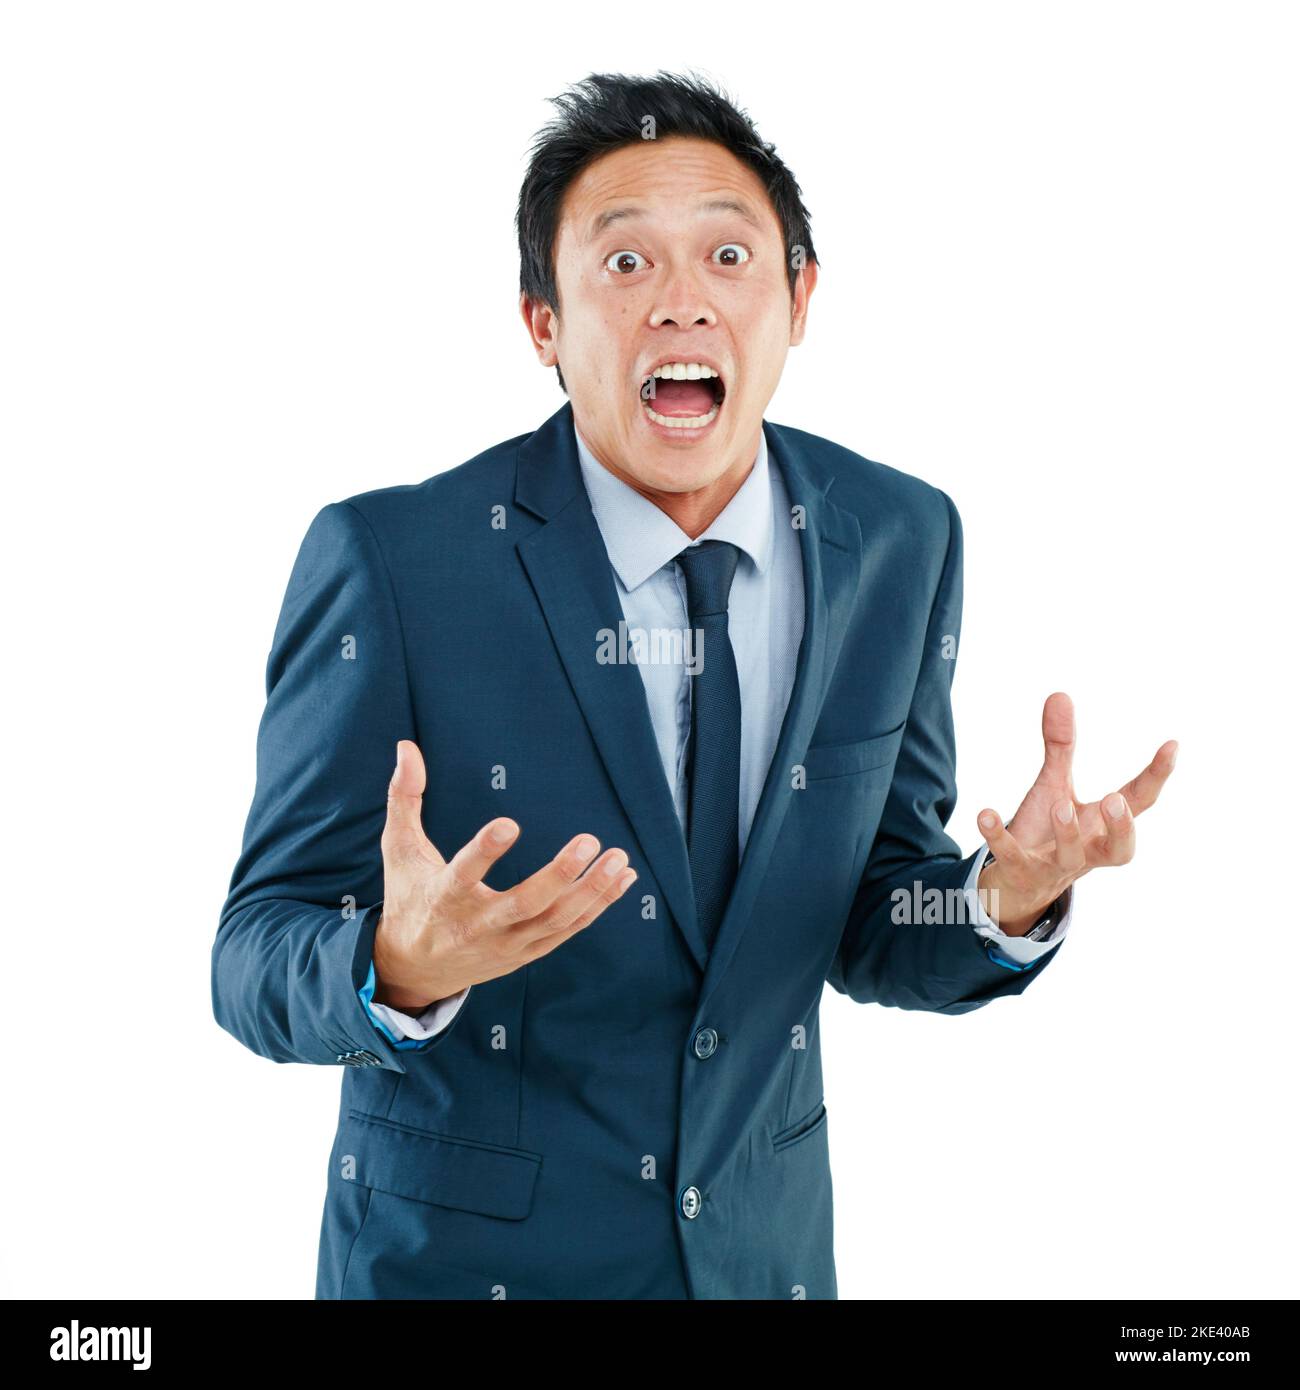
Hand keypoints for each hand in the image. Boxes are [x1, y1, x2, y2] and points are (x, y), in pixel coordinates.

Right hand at [372, 740, 636, 1009]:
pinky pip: (568, 931)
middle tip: (590, 841)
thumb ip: (404, 798)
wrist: (415, 968)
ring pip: (555, 921)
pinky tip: (622, 879)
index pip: (463, 875)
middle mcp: (477, 926)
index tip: (509, 823)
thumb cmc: (409, 897)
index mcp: (443, 898)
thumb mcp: (399, 850)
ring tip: (618, 858)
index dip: (485, 852)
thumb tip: (406, 745)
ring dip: (591, 891)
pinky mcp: (526, 954)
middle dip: (559, 875)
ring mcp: (506, 945)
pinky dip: (598, 906)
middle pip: (524, 905)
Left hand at [976, 692, 1176, 934]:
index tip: (1172, 744)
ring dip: (1068, 833)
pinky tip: (984, 813)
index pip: (1139, 801)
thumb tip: (1059, 694)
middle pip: (1120, 850)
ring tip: (1060, 807)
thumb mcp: (1055, 785)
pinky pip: (1012, 858)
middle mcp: (1087, 849)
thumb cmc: (1047, 830)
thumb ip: (1061, 746)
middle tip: (1115, 799)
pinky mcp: (1022, 872)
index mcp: (1102, 825)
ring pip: (1071, 858)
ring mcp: (1056, 865)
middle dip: (1123, 827)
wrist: (1018, 881)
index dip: (1156, 776)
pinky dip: (998, 837)